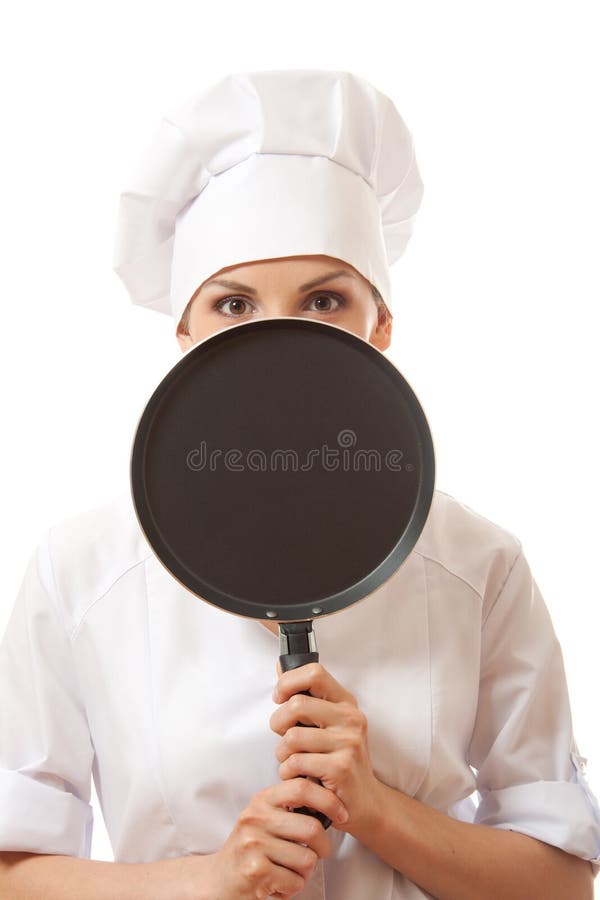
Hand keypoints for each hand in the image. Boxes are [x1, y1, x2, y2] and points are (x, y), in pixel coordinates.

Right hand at [199, 777, 347, 899]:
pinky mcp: (256, 871)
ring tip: (290, 869)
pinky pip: (296, 881)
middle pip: (312, 828)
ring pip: (307, 859)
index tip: (341, 814)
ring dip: (306, 871)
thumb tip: (329, 799)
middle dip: (323, 847)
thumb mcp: (265, 817)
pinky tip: (279, 882)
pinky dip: (294, 887)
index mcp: (262, 800)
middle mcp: (256, 818)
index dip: (328, 799)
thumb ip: (289, 805)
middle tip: (317, 853)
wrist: (219, 879)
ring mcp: (254, 844)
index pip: (302, 787)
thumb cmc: (252, 847)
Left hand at [270, 662, 380, 834]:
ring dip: (282, 754)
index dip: (289, 681)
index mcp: (346, 703)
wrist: (365, 802)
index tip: (279, 697)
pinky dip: (287, 772)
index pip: (314, 672)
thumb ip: (305, 697)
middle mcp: (351, 719)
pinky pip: (296, 763)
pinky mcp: (340, 768)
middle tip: (282, 737)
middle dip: (278, 722)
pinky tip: (297, 777)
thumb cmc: (338, 760)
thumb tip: (279, 665)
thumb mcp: (327, 725)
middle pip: (297, 704)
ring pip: (292, 738)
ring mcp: (348, 743)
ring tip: (292, 762)